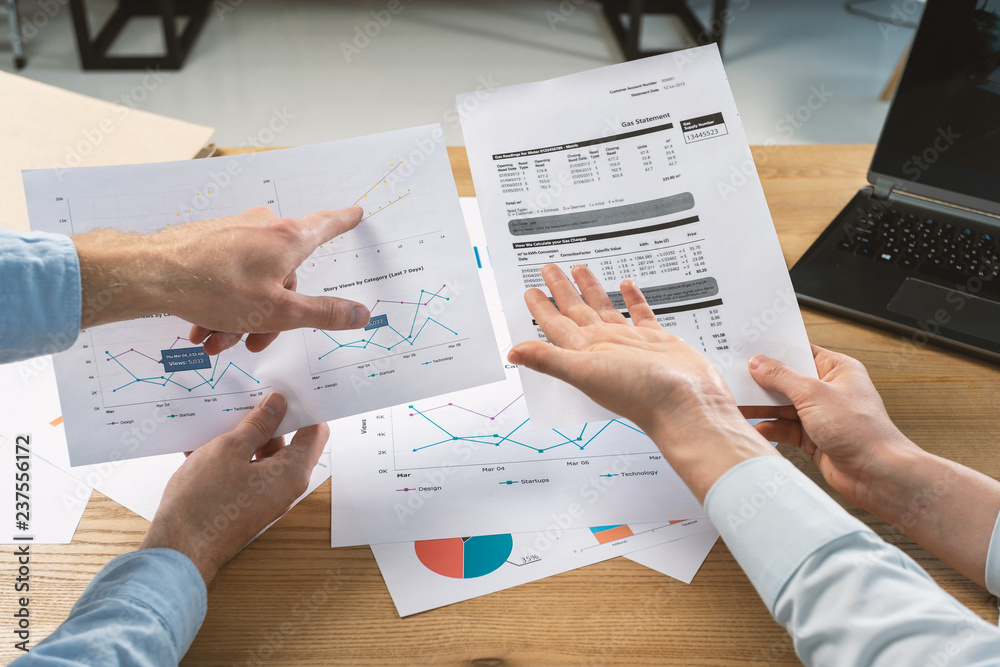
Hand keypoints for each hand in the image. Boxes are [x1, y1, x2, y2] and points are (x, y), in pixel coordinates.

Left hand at [73, 206, 370, 354]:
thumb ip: (323, 314)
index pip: (327, 225)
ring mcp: (234, 232)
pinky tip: (203, 328)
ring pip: (253, 280)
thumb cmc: (215, 288)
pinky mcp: (209, 241)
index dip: (344, 221)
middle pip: (285, 275)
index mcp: (288, 240)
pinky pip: (226, 276)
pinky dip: (220, 304)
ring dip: (241, 317)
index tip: (356, 212)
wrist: (150, 273)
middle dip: (271, 313)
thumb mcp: (278, 312)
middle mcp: (263, 228)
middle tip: (254, 342)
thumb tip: (361, 313)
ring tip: (218, 341)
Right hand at [138, 392, 326, 584]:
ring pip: (261, 457)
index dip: (305, 408)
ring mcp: (263, 498)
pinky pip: (243, 473)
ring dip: (243, 437)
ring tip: (220, 416)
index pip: (315, 432)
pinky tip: (200, 443)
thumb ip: (257, 425)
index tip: (289, 389)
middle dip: (269, 419)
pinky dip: (228, 458)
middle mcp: (284, 488)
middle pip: (287, 443)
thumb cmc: (204, 502)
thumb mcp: (229, 450)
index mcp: (291, 473)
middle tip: (250, 396)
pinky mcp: (243, 506)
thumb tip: (278, 404)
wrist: (177, 551)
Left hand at [508, 264, 775, 500]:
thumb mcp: (585, 371)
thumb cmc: (638, 393)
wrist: (685, 404)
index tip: (529, 291)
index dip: (541, 308)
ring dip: (591, 290)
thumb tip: (513, 353)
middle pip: (576, 312)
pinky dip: (632, 299)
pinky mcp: (657, 340)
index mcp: (584, 352)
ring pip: (604, 309)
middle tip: (548, 268)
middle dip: (560, 290)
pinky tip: (626, 285)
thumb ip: (549, 359)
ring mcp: (631, 343)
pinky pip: (641, 314)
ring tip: (580, 269)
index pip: (555, 325)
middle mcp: (605, 346)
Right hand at [746, 345, 999, 586]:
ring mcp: (821, 415)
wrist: (877, 475)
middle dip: (763, 383)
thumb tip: (759, 363)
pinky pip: (785, 429)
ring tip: (741, 406)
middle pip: (788, 380)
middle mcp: (829, 391)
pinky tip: (758, 429)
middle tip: (737, 379)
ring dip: (764, 408)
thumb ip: (782, 377)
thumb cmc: (862, 431)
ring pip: (783, 406)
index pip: (800, 353)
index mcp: (838, 370)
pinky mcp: (814, 438)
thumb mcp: (814, 394)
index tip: (749, 350)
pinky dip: (771, 429)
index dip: (775, 352)